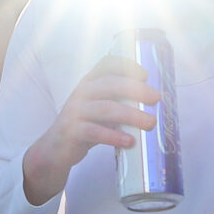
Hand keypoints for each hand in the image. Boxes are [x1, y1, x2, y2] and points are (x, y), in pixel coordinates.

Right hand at [21, 54, 157, 204]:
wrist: (56, 148)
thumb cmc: (85, 125)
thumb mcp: (99, 108)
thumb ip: (119, 102)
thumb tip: (153, 104)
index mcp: (89, 83)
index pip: (106, 64)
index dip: (126, 65)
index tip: (144, 75)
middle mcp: (81, 93)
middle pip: (111, 84)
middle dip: (137, 90)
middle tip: (157, 98)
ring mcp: (75, 112)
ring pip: (106, 109)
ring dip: (132, 115)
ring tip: (151, 123)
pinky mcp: (72, 132)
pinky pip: (95, 132)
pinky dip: (114, 136)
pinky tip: (130, 142)